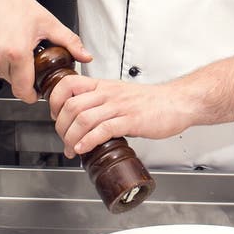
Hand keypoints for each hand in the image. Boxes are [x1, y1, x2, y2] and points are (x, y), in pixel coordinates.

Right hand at [0, 0, 91, 102]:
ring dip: (8, 67)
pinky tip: (0, 44)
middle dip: (22, 74)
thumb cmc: (15, 4)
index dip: (32, 95)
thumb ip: (69, 42)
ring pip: (0, 74)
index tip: (36, 92)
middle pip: (13, 82)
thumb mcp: (48, 23)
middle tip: (27, 56)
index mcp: (16, 53)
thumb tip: (85, 56)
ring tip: (13, 45)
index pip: (23, 90)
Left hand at [48, 74, 190, 157]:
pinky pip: (103, 129)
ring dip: (72, 138)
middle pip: (71, 105)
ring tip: (72, 149)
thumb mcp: (121, 95)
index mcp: (103, 86)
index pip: (67, 84)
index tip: (55, 116)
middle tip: (64, 140)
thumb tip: (83, 122)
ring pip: (84, 118)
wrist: (178, 102)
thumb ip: (102, 104)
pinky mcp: (131, 120)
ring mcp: (120, 106)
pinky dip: (88, 141)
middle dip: (61, 127)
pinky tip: (84, 149)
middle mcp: (108, 93)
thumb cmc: (152, 102)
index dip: (55, 101)